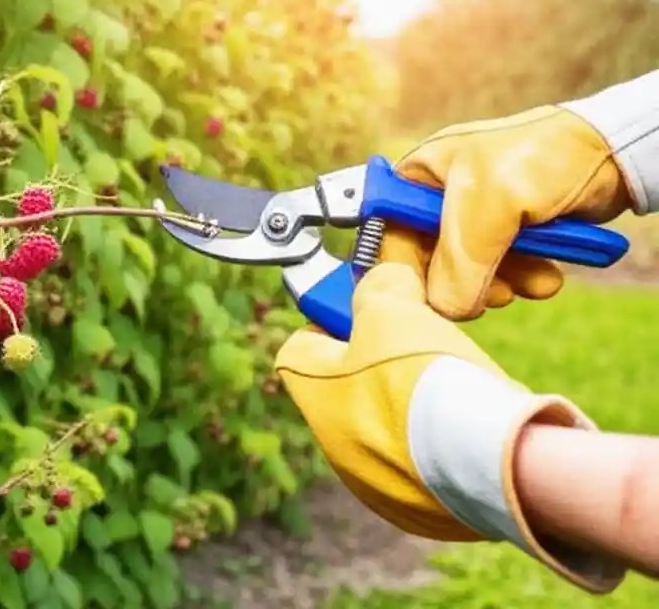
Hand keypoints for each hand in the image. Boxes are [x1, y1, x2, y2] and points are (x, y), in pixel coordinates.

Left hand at [273, 253, 625, 592]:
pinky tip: (471, 425)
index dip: (333, 319)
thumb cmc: (428, 380)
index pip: (300, 347)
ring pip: (387, 426)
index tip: (367, 310)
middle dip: (381, 362)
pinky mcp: (418, 508)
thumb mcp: (393, 310)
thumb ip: (379, 289)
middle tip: (420, 345)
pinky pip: (423, 462)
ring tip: (455, 387)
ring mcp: (374, 482)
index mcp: (314, 396)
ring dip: (415, 404)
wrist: (490, 459)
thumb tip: (381, 283)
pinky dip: (442, 443)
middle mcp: (334, 446)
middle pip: (348, 387)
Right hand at [390, 104, 632, 318]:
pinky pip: (499, 273)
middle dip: (463, 283)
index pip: (387, 234)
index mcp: (418, 176)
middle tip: (494, 293)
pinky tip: (545, 276)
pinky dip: (521, 280)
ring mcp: (474, 218)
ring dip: (500, 286)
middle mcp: (439, 198)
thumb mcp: (489, 205)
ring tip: (530, 279)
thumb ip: (458, 261)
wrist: (613, 153)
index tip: (430, 296)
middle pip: (426, 261)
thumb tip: (446, 309)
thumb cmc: (543, 156)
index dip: (403, 270)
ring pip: (466, 274)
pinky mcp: (506, 234)